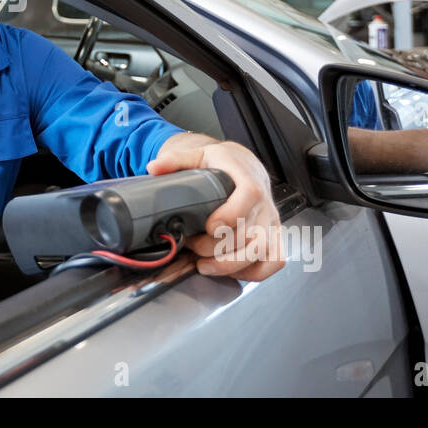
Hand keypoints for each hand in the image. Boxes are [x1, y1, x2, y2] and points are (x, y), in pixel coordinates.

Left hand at [147, 134, 284, 281]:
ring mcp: (271, 223)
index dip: (230, 215)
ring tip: (204, 264)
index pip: (250, 196)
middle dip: (217, 247)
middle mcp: (264, 204)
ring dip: (230, 264)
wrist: (246, 166)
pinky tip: (228, 270)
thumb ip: (176, 161)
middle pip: (251, 233)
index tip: (209, 227)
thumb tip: (153, 168)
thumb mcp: (199, 155)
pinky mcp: (273, 237)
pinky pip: (274, 262)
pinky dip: (252, 272)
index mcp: (248, 180)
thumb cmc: (224, 164)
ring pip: (261, 252)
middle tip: (193, 245)